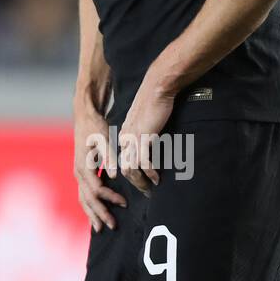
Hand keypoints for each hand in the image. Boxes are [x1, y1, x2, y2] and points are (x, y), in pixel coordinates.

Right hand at [74, 108, 126, 232]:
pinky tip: (94, 214)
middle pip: (88, 199)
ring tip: (100, 228)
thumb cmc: (95, 127)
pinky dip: (89, 206)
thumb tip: (114, 175)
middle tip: (112, 226)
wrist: (85, 117)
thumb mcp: (103, 138)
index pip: (97, 189)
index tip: (125, 203)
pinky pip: (84, 194)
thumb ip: (109, 157)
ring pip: (83, 199)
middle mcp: (79, 173)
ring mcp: (78, 174)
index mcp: (84, 166)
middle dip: (100, 214)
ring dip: (92, 214)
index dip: (111, 198)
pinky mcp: (82, 173)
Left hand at [119, 75, 175, 192]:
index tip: (141, 183)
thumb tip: (148, 142)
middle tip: (146, 192)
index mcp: (125, 135)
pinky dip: (150, 172)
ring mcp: (133, 139)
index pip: (122, 160)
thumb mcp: (144, 120)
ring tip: (151, 188)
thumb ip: (143, 132)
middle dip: (134, 183)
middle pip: (124, 168)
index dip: (130, 174)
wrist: (156, 89)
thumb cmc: (154, 102)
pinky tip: (157, 178)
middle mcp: (126, 139)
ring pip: (131, 168)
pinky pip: (144, 162)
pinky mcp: (143, 137)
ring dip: (140, 181)